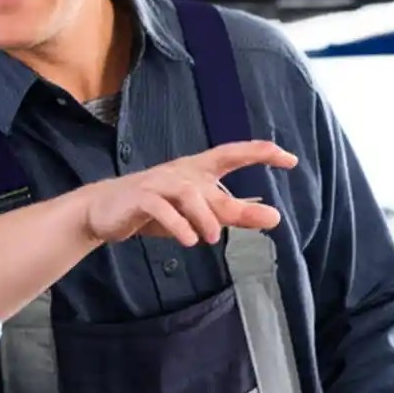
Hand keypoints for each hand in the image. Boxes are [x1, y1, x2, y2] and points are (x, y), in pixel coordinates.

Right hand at [84, 140, 297, 246]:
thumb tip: (274, 217)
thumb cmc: (155, 209)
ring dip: (205, 217)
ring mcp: (157, 184)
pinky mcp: (139, 199)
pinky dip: (177, 225)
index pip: (231, 153)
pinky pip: (160, 208)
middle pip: (211, 185)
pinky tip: (189, 240)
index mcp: (195, 170)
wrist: (104, 210)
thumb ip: (234, 213)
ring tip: (210, 239)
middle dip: (236, 204)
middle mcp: (178, 173)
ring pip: (187, 193)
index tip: (289, 158)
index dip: (260, 152)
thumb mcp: (199, 213)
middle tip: (268, 220)